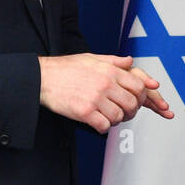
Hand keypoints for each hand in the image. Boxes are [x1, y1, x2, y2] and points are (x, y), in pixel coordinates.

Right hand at [39, 54, 173, 132]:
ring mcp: (95, 98)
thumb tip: (131, 62)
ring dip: (115, 120)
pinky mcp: (84, 112)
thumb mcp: (92, 58)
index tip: (137, 100)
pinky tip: (98, 122)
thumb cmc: (66, 68)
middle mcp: (105, 84)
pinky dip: (103, 127)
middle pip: (132, 103)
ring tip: (108, 116)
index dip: (142, 96)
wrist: (42, 77)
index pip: (138, 86)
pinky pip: (104, 126)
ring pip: (119, 116)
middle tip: (124, 112)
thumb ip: (114, 61)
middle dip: (131, 111)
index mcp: (110, 71)